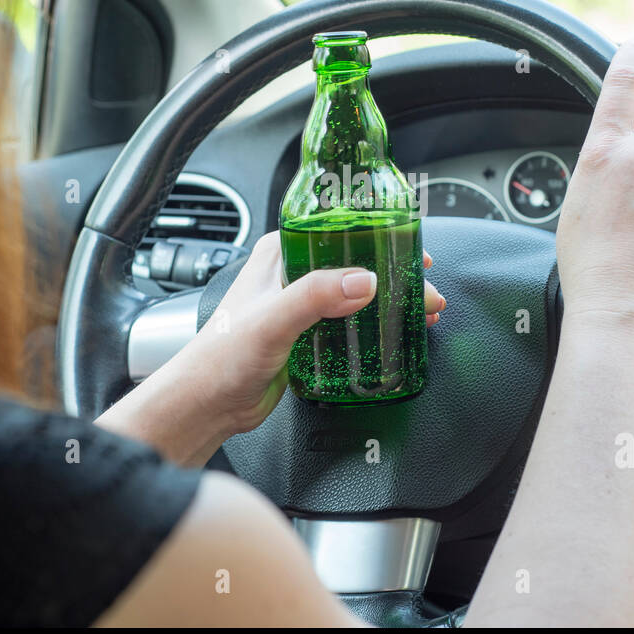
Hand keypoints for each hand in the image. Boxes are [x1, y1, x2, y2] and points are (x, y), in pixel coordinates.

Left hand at [98, 232, 443, 465]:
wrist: (208, 404)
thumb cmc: (221, 358)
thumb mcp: (273, 319)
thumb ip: (315, 296)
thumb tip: (362, 281)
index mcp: (282, 253)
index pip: (339, 229)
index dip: (380, 234)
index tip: (411, 245)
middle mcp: (293, 274)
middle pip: (356, 262)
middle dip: (395, 274)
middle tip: (425, 290)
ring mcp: (302, 304)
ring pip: (357, 292)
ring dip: (390, 300)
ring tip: (423, 311)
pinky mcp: (309, 335)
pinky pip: (351, 321)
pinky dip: (377, 324)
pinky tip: (395, 332)